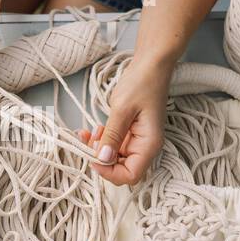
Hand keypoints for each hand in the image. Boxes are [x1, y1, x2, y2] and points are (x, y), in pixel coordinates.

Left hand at [79, 57, 170, 185]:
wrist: (150, 65)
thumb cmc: (142, 83)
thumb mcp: (122, 109)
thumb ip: (112, 136)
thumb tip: (102, 159)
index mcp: (149, 144)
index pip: (131, 175)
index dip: (109, 172)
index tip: (93, 158)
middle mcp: (146, 147)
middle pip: (122, 169)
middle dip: (102, 159)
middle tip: (89, 142)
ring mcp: (138, 141)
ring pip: (115, 158)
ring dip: (100, 149)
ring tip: (92, 132)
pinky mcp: (131, 134)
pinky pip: (114, 145)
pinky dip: (103, 140)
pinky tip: (96, 129)